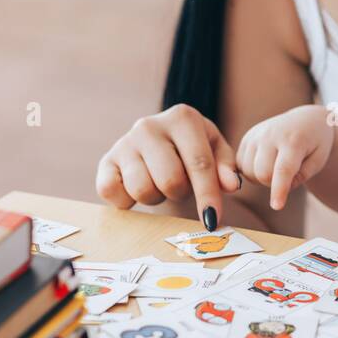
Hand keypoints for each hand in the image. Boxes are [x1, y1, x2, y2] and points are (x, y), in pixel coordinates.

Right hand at [96, 104, 239, 227]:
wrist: (159, 139)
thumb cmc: (193, 147)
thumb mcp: (216, 150)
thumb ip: (227, 167)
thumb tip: (231, 185)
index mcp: (182, 117)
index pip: (200, 163)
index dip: (208, 195)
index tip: (213, 220)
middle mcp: (149, 125)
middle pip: (170, 180)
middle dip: (180, 192)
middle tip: (181, 184)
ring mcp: (124, 142)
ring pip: (142, 190)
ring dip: (156, 196)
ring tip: (160, 182)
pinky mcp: (105, 161)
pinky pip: (112, 193)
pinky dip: (128, 200)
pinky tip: (138, 186)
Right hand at [236, 105, 334, 210]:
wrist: (306, 120)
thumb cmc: (316, 143)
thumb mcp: (319, 159)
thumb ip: (303, 176)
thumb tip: (283, 190)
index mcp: (293, 140)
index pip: (283, 169)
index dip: (279, 190)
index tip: (277, 206)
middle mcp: (271, 134)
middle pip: (263, 174)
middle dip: (274, 184)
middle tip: (288, 175)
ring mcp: (256, 135)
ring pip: (250, 172)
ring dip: (262, 178)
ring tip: (278, 166)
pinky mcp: (247, 138)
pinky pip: (241, 166)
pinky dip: (252, 171)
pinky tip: (266, 162)